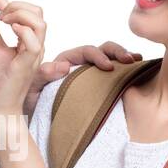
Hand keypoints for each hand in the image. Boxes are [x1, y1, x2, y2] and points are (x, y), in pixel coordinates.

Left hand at [0, 0, 46, 117]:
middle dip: (15, 4)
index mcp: (29, 40)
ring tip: (1, 21)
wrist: (0, 106)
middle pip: (37, 12)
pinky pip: (34, 42)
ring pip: (39, 23)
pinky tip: (9, 29)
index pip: (25, 11)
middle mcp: (36, 45)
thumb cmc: (1, 83)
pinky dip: (22, 30)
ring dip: (18, 14)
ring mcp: (34, 55)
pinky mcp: (28, 64)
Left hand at [23, 42, 142, 116]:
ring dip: (124, 57)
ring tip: (137, 61)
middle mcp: (80, 64)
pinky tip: (137, 71)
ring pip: (110, 59)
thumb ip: (42, 76)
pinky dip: (125, 70)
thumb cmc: (30, 102)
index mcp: (66, 61)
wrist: (32, 118)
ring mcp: (89, 75)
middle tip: (130, 60)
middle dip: (117, 52)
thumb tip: (62, 66)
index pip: (86, 51)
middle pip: (102, 50)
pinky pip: (113, 75)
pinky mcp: (97, 87)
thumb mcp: (32, 88)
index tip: (108, 66)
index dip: (98, 55)